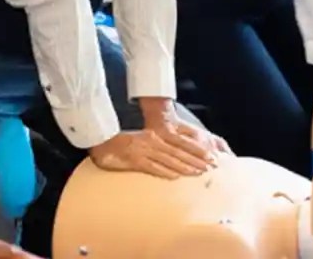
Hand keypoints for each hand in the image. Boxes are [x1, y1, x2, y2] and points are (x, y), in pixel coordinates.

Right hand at [88, 100, 226, 179]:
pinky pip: (153, 167)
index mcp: (156, 136)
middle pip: (179, 152)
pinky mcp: (135, 160)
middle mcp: (153, 142)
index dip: (196, 151)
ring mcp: (145, 150)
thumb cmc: (121, 143)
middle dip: (196, 160)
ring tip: (198, 173)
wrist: (101, 140)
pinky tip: (175, 176)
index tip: (209, 157)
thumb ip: (156, 147)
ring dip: (185, 166)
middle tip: (211, 167)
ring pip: (169, 159)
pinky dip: (165, 171)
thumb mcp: (142, 141)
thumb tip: (171, 158)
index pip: (181, 144)